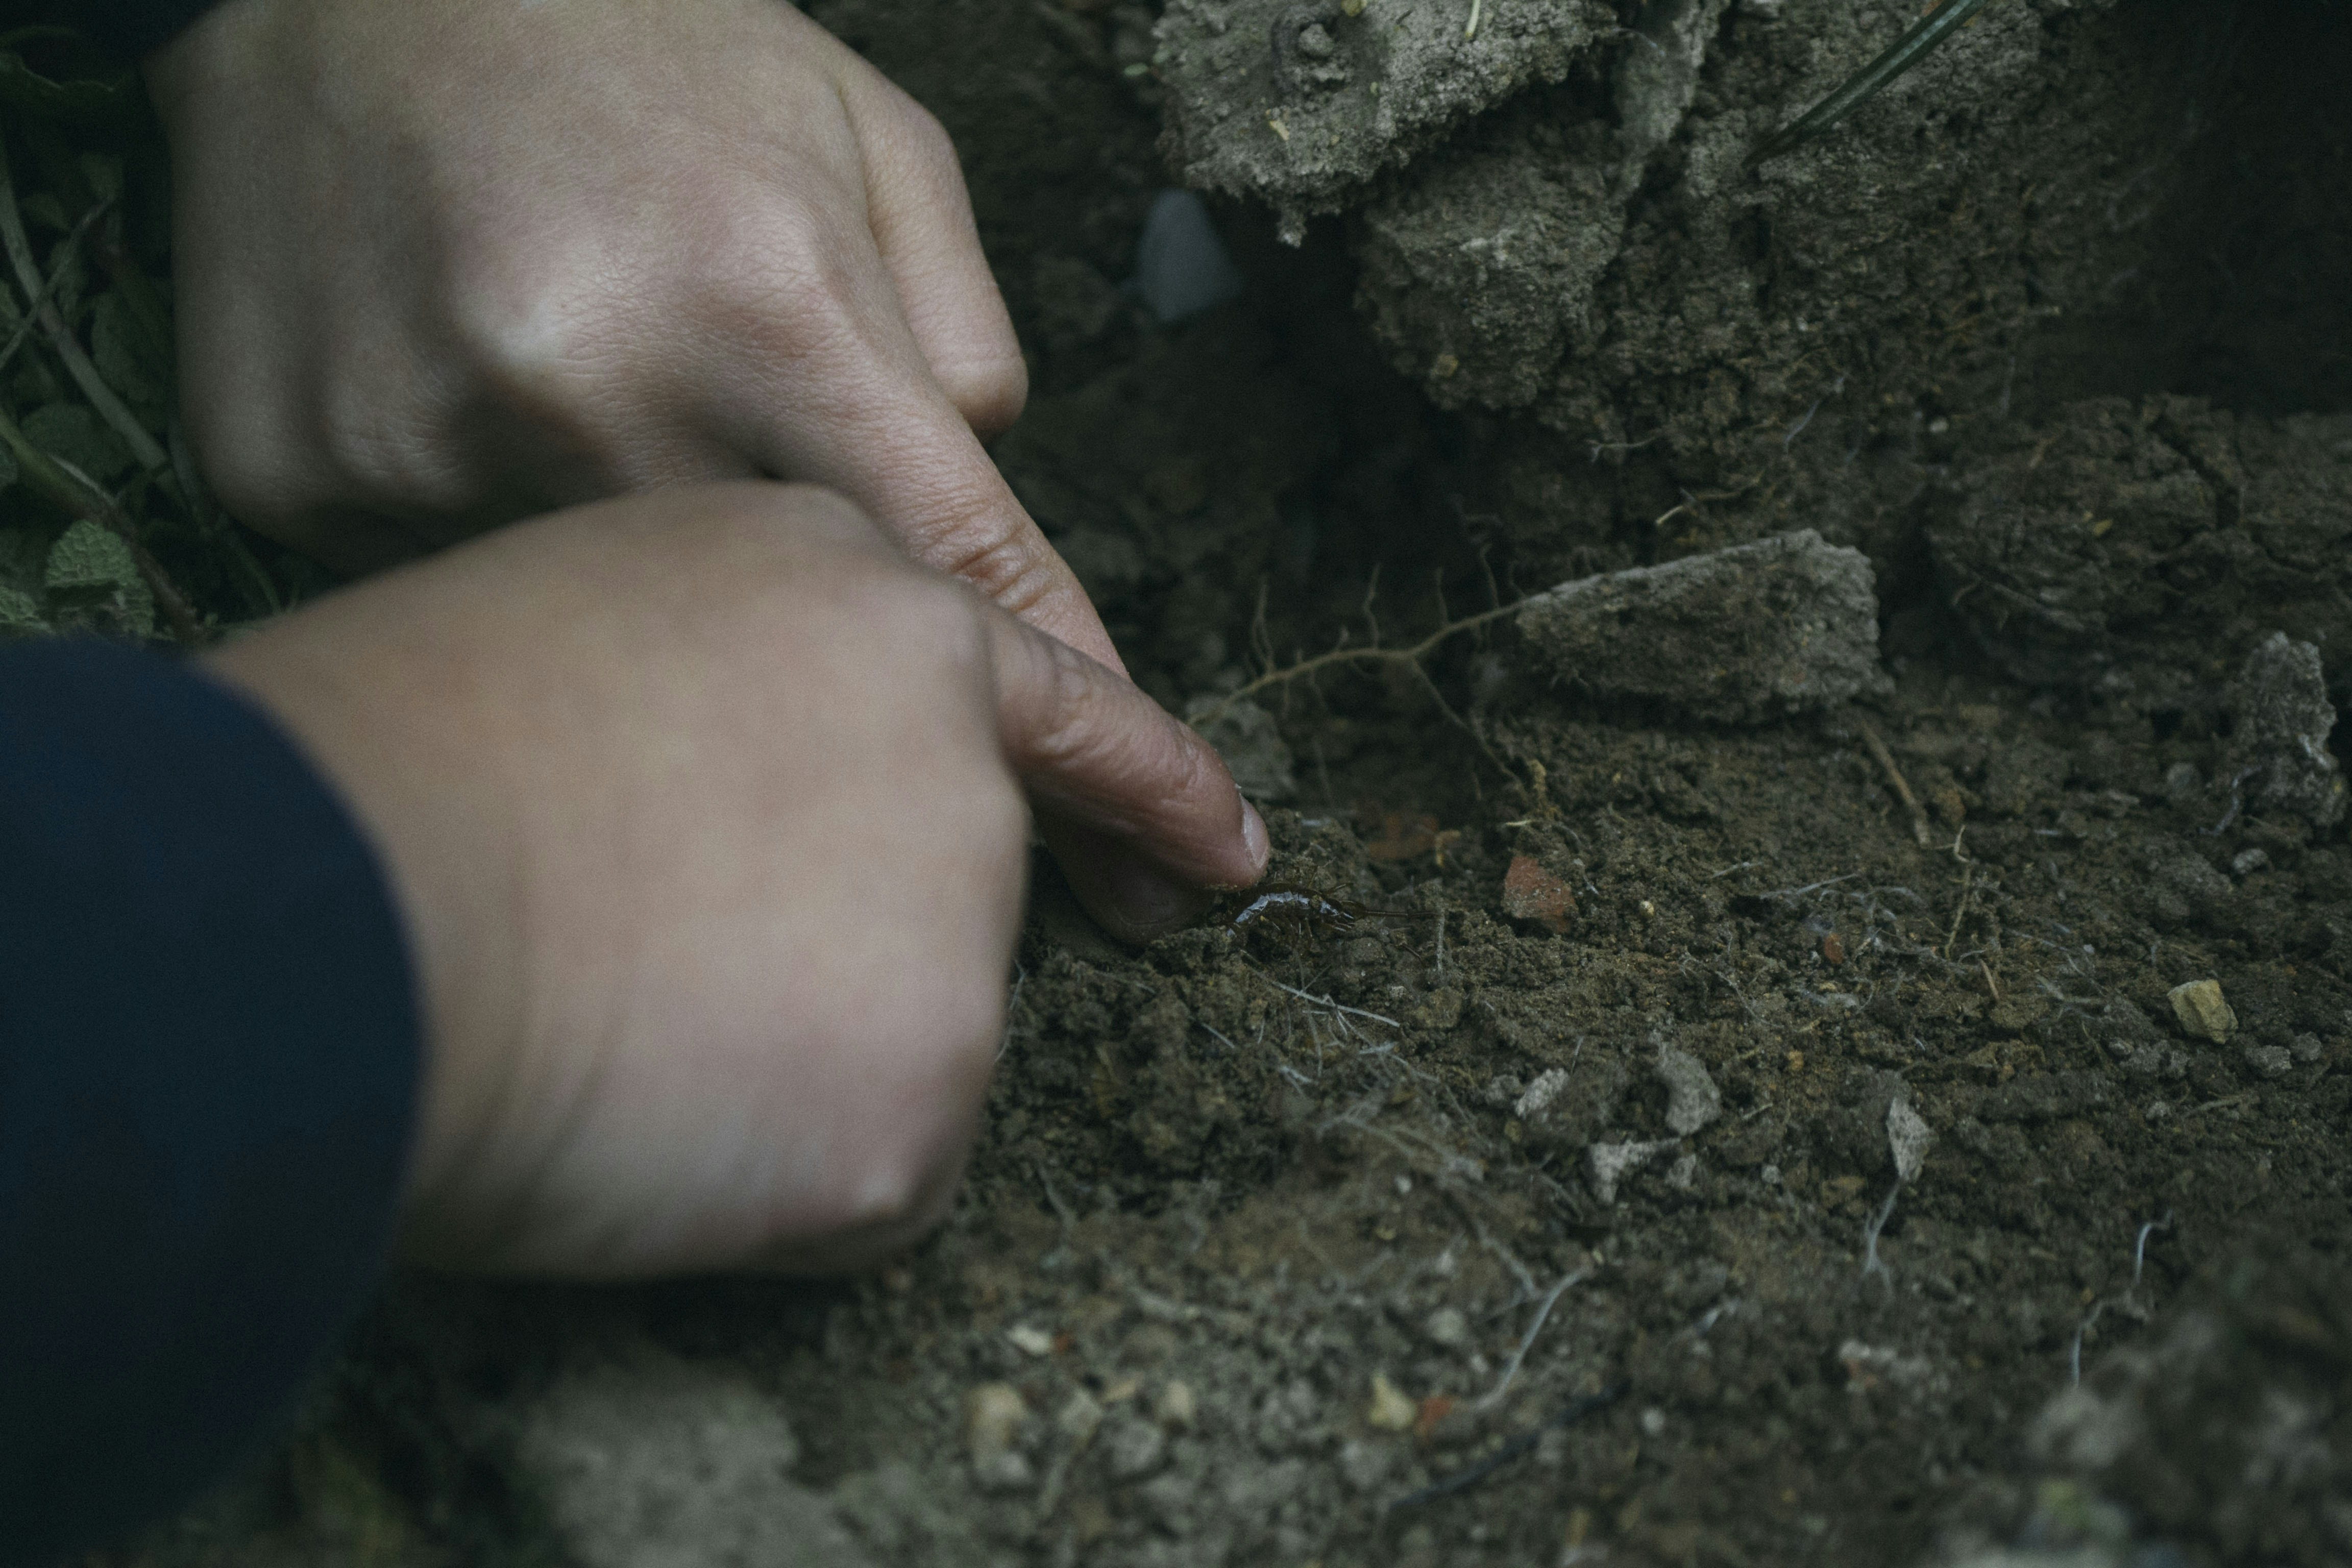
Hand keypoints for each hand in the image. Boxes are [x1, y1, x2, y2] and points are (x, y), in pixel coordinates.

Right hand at [145, 0, 1120, 669]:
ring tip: (586, 407)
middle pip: (777, 638)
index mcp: (769, 296)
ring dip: (637, 581)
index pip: (959, 567)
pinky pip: (451, 587)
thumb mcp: (867, 136)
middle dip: (813, 656)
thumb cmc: (648, 48)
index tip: (1162, 874)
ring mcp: (430, 439)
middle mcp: (598, 382)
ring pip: (605, 624)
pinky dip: (491, 542)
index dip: (1078, 731)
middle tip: (807, 627)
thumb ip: (965, 330)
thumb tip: (978, 493)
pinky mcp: (298, 473)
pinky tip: (467, 410)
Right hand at [202, 483, 1267, 1275]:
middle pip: (943, 902)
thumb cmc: (396, 751)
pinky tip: (648, 1121)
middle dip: (832, 953)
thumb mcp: (591, 612)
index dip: (1149, 785)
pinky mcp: (928, 1099)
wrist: (327, 898)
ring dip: (781, 1068)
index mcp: (864, 603)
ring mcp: (959, 928)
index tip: (1228, 856)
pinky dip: (767, 1185)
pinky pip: (862, 1182)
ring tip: (621, 1021)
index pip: (1058, 704)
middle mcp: (954, 751)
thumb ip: (750, 684)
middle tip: (654, 952)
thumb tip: (776, 796)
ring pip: (898, 1052)